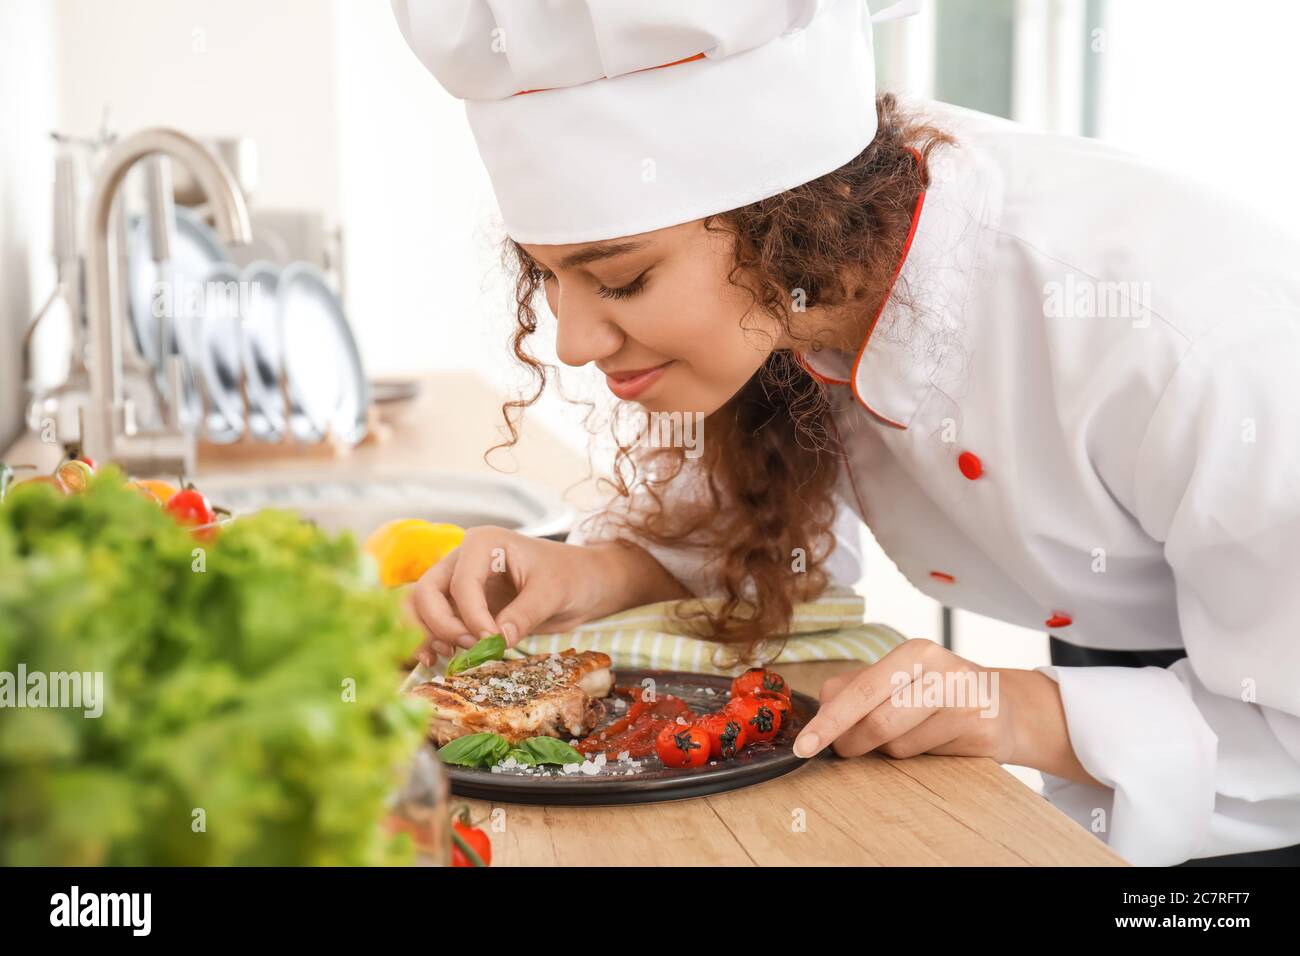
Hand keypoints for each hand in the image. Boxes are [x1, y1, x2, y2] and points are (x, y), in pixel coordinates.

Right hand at [404, 528, 688, 665]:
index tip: (491, 641)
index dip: (471, 616)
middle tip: (469, 648)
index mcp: (484, 544)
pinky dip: (433, 640)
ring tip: (447, 658)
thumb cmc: (572, 575)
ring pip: (424, 608)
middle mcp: (464, 560)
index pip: (461, 582)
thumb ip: (525, 613)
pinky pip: (436, 623)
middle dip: (441, 624)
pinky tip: (439, 659)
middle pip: (427, 592)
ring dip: (429, 634)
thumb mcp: (554, 592)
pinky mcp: (464, 607)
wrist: (584, 584)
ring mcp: (460, 584)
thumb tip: (497, 640)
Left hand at [792, 638, 1098, 784]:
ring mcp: (964, 700)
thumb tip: (820, 707)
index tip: (804, 746)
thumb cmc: (940, 693)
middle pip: (875, 721)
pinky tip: (933, 741)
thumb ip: (856, 689)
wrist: (1006, 706)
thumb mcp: (899, 680)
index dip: (828, 721)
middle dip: (851, 742)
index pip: (860, 690)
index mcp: (914, 652)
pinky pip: (926, 757)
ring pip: (897, 744)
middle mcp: (941, 669)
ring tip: (907, 734)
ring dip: (888, 750)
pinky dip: (917, 756)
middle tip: (845, 748)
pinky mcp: (981, 730)